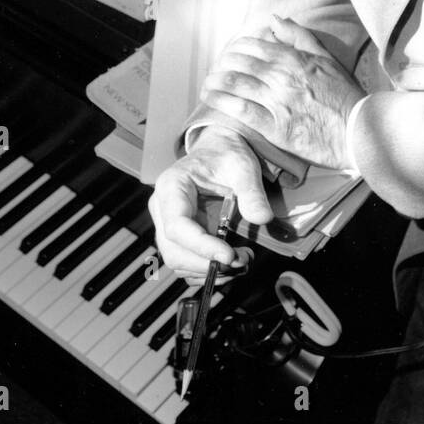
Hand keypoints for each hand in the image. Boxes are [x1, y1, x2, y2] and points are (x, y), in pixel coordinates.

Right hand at [148, 124, 271, 281]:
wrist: (219, 152)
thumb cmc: (226, 156)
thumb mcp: (243, 167)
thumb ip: (252, 192)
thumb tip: (262, 218)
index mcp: (171, 186)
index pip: (177, 226)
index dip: (201, 246)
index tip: (229, 256)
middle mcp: (162, 208)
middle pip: (173, 251)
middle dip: (208, 263)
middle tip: (243, 260)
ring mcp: (167, 224)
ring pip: (178, 262)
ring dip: (210, 270)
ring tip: (243, 261)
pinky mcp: (178, 237)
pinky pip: (185, 263)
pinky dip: (207, 270)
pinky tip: (231, 264)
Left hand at [198, 15, 364, 170]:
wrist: (360, 132)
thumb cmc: (345, 96)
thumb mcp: (326, 58)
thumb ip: (299, 37)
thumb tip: (275, 20)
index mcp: (294, 59)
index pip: (253, 46)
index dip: (235, 49)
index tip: (229, 56)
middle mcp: (283, 77)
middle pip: (239, 64)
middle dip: (221, 65)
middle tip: (215, 71)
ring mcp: (277, 102)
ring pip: (235, 84)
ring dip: (214, 82)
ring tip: (207, 84)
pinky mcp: (275, 127)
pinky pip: (239, 110)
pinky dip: (220, 102)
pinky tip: (210, 99)